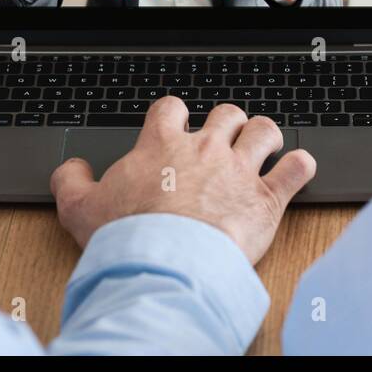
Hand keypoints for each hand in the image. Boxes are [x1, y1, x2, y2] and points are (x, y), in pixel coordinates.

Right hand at [51, 96, 316, 264]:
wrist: (167, 263)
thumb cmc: (126, 236)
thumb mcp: (78, 208)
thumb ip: (71, 181)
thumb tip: (72, 169)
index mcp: (161, 145)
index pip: (171, 108)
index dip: (175, 113)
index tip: (176, 123)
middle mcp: (204, 149)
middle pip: (225, 113)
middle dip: (227, 121)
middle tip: (224, 137)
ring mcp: (239, 170)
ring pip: (263, 131)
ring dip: (265, 135)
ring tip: (264, 145)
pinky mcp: (266, 199)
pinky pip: (295, 170)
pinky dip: (300, 167)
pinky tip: (298, 168)